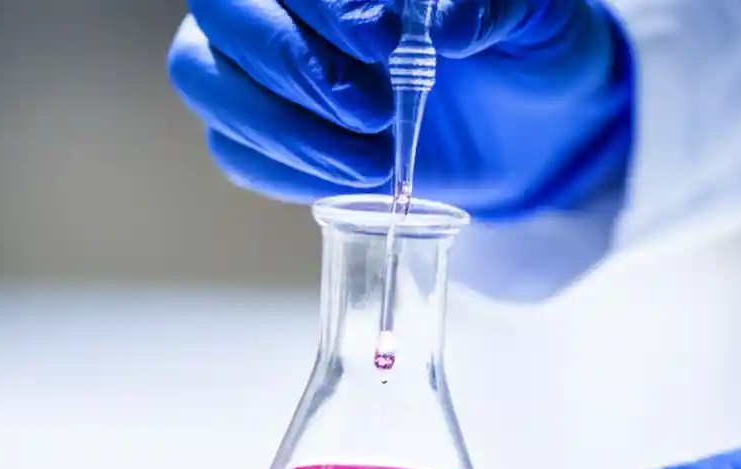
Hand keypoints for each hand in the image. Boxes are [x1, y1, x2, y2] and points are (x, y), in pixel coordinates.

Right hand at [167, 0, 633, 217]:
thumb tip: (446, 26)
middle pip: (222, 12)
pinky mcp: (252, 130)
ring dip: (281, 127)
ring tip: (368, 160)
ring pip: (204, 78)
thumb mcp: (536, 18)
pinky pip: (231, 150)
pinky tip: (350, 179)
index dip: (325, 2)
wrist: (521, 122)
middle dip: (293, 65)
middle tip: (373, 112)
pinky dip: (286, 171)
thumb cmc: (519, 47)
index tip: (387, 42)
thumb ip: (497, 3)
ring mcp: (250, 63)